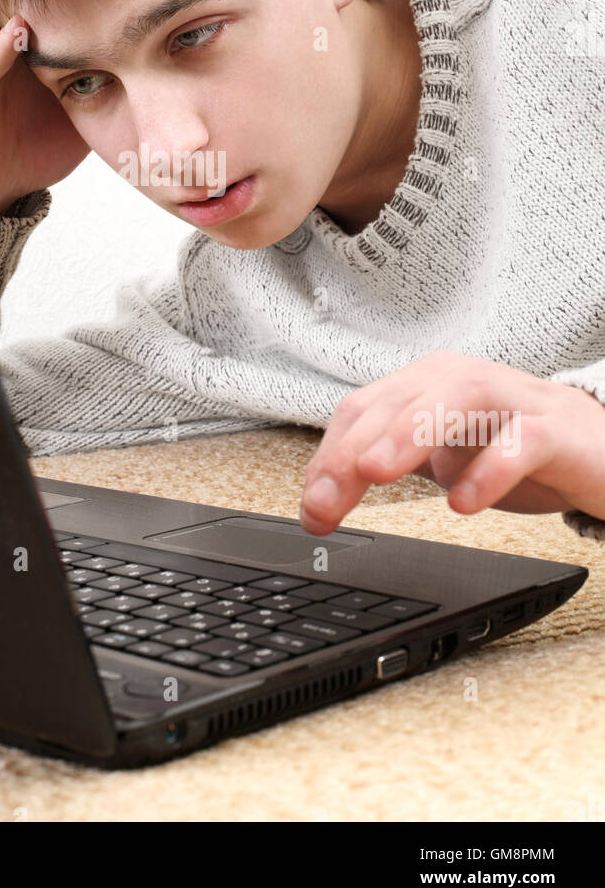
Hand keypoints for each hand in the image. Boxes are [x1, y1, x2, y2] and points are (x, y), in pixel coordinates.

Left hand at [299, 352, 604, 533]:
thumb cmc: (517, 448)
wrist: (601, 451)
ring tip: (375, 473)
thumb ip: (389, 465)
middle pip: (396, 404)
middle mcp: (464, 380)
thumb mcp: (443, 456)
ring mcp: (512, 399)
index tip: (311, 507)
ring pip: (453, 400)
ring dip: (407, 434)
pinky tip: (463, 502)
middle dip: (351, 453)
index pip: (362, 409)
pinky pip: (521, 441)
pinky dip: (489, 470)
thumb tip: (321, 495)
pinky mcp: (556, 430)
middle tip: (325, 502)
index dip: (328, 455)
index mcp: (428, 382)